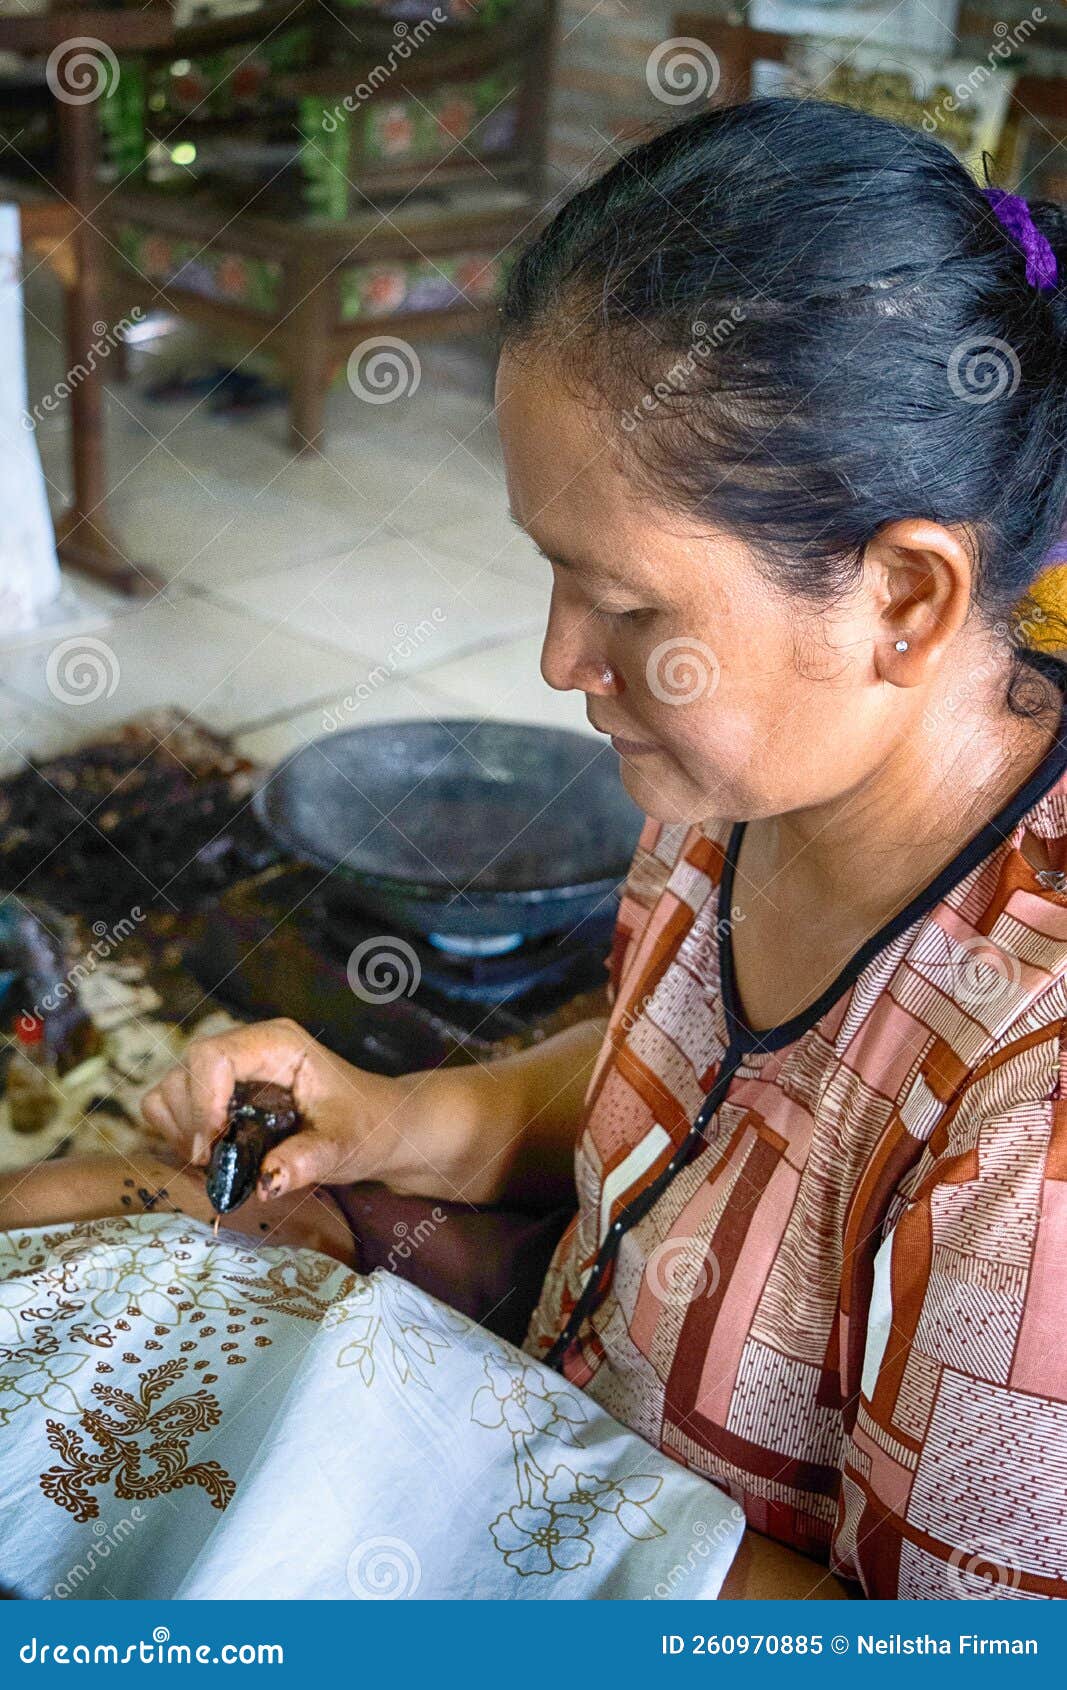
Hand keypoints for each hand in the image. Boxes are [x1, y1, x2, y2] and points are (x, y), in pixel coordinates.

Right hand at [141, 1018, 403, 1197]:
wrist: (375, 1127)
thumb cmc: (366, 1126)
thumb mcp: (345, 1144)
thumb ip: (308, 1159)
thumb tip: (266, 1182)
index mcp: (277, 1045)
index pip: (212, 1055)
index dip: (202, 1100)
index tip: (213, 1146)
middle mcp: (247, 1048)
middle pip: (183, 1072)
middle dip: (191, 1123)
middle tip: (216, 1162)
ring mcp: (229, 1069)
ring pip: (170, 1089)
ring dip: (181, 1130)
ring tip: (216, 1159)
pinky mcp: (218, 1092)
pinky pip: (171, 1107)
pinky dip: (179, 1134)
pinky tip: (213, 1154)